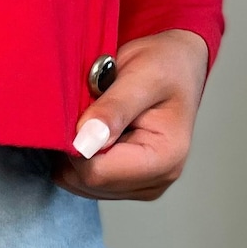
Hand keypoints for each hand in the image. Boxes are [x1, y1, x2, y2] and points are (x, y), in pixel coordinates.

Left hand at [49, 29, 208, 200]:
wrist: (174, 64)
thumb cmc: (164, 65)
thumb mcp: (141, 76)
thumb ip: (114, 109)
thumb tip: (85, 143)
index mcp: (164, 158)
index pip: (97, 173)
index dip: (74, 144)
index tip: (75, 111)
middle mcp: (155, 180)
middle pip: (86, 182)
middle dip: (72, 146)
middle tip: (83, 108)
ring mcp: (139, 184)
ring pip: (80, 183)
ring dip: (73, 149)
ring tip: (89, 116)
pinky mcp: (125, 180)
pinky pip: (82, 178)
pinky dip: (76, 154)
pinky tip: (88, 128)